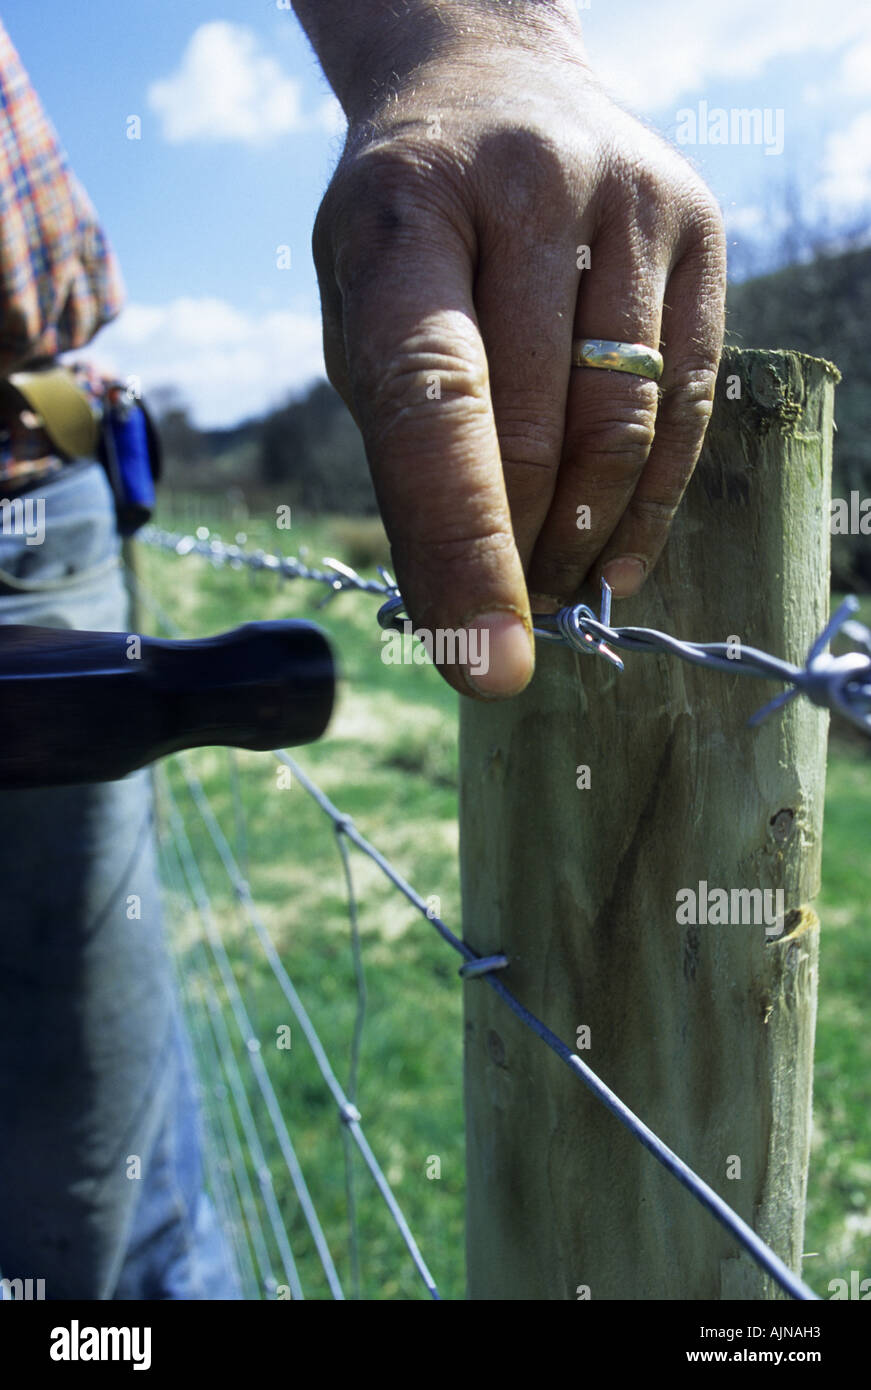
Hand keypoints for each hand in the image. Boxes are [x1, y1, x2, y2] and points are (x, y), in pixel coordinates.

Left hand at [307, 3, 726, 697]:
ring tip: (552, 592)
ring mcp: (628, 200)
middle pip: (538, 426)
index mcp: (406, 214)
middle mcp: (526, 188)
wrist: (494, 89)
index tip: (482, 662)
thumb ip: (403, 444)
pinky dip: (651, 500)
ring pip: (626, 423)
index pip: (436, 399)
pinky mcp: (699, 228)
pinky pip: (691, 402)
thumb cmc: (410, 231)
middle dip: (519, 554)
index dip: (460, 542)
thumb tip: (458, 607)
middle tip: (505, 624)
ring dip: (586, 537)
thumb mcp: (360, 314)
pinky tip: (614, 557)